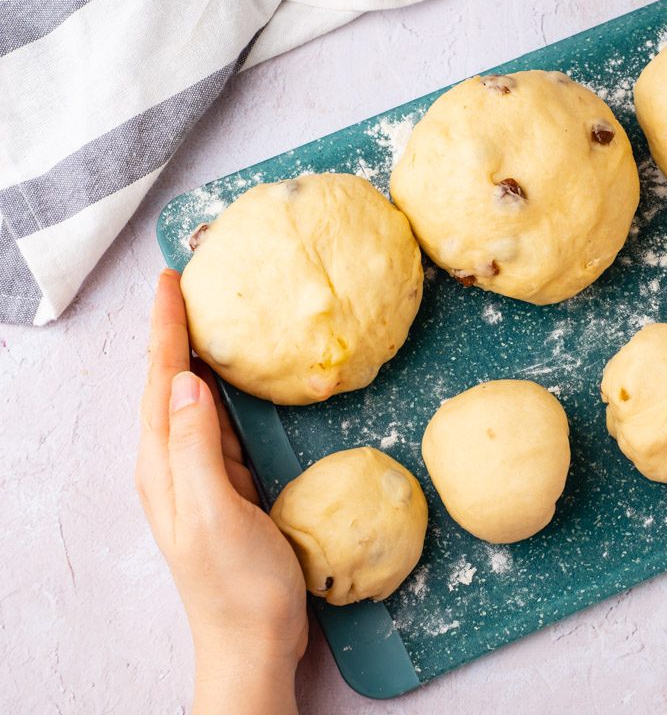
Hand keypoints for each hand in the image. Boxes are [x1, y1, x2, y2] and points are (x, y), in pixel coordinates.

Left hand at [137, 269, 306, 714]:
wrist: (253, 640)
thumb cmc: (237, 583)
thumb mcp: (215, 512)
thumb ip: (198, 448)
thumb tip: (188, 382)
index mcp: (164, 466)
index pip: (160, 381)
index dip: (164, 329)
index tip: (170, 280)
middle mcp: (173, 464)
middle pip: (167, 383)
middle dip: (173, 331)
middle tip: (187, 284)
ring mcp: (199, 476)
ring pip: (191, 400)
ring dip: (195, 355)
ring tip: (207, 315)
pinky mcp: (226, 486)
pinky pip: (218, 424)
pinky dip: (223, 391)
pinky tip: (235, 380)